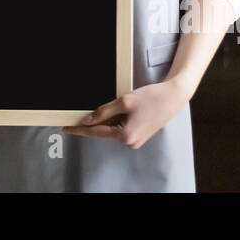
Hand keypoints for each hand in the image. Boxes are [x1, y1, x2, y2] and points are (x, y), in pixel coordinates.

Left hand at [61, 79, 188, 148]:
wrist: (173, 97)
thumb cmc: (151, 97)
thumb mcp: (124, 101)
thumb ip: (103, 112)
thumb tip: (88, 121)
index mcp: (125, 136)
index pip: (96, 132)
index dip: (79, 129)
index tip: (66, 128)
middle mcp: (130, 142)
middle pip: (103, 132)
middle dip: (93, 123)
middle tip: (78, 114)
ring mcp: (135, 141)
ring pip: (111, 130)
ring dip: (105, 120)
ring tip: (111, 107)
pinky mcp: (139, 136)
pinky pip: (120, 129)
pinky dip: (114, 121)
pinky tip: (117, 111)